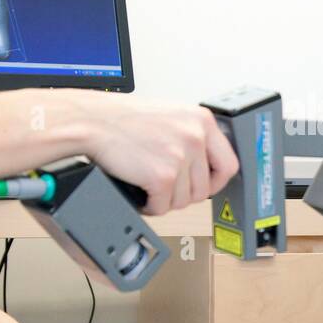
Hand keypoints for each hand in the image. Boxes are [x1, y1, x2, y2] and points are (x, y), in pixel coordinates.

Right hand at [84, 95, 238, 214]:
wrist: (92, 120)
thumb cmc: (123, 118)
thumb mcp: (171, 115)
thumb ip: (191, 135)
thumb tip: (205, 164)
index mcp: (202, 120)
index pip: (229, 164)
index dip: (216, 181)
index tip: (206, 185)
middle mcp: (195, 136)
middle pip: (205, 188)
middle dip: (184, 194)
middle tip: (166, 188)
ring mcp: (181, 156)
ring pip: (184, 200)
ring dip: (166, 199)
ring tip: (149, 186)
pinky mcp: (163, 176)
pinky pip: (163, 207)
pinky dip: (150, 205)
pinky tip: (141, 192)